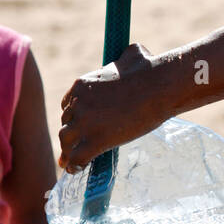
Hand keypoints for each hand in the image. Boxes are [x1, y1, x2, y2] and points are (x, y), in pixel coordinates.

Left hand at [58, 42, 167, 172]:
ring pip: (66, 142)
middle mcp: (78, 104)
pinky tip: (77, 170)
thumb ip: (124, 56)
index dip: (74, 116)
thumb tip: (133, 53)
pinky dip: (75, 166)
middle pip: (65, 124)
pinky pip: (77, 159)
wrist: (158, 86)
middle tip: (77, 144)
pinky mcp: (96, 141)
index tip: (80, 124)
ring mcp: (85, 124)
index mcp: (81, 85)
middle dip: (72, 134)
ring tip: (71, 161)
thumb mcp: (132, 54)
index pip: (67, 105)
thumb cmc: (149, 69)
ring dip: (69, 151)